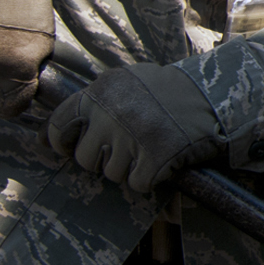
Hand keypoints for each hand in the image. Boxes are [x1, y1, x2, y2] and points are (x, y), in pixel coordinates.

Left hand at [46, 63, 223, 194]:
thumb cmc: (167, 90)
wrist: (214, 95)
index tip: (62, 148)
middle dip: (101, 158)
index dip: (58, 142)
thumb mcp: (127, 81)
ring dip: (128, 168)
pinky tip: (162, 160)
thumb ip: (95, 102)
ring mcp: (132, 136)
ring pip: (111, 173)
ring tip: (149, 149)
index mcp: (101, 92)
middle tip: (125, 149)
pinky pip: (138, 183)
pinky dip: (150, 178)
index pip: (59, 125)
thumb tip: (49, 136)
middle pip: (84, 157)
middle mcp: (111, 113)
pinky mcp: (155, 157)